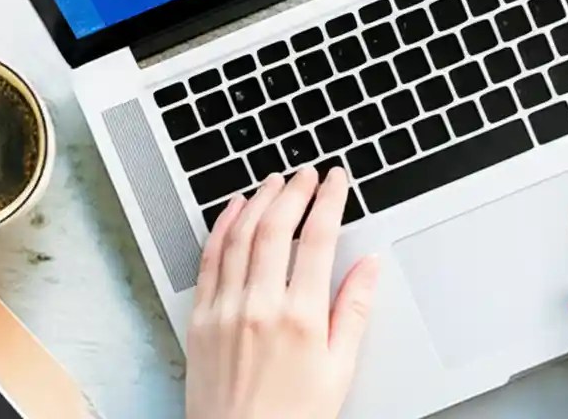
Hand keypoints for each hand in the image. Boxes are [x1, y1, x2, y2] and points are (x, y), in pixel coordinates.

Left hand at [186, 167, 379, 418]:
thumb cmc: (292, 418)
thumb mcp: (339, 369)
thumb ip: (353, 311)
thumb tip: (368, 267)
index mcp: (301, 317)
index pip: (318, 239)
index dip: (330, 200)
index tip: (337, 180)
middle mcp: (259, 306)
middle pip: (277, 228)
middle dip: (295, 191)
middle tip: (307, 173)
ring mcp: (225, 310)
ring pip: (240, 236)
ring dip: (259, 201)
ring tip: (274, 181)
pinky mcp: (199, 319)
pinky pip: (209, 260)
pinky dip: (221, 228)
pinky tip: (233, 210)